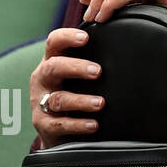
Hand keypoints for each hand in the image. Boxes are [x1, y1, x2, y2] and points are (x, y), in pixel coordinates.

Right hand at [31, 27, 103, 148]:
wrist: (57, 129)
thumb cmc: (73, 91)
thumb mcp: (77, 74)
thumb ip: (92, 60)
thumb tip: (126, 45)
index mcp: (52, 61)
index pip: (53, 43)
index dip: (67, 37)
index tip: (86, 37)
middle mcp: (43, 80)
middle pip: (53, 68)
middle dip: (76, 68)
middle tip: (98, 71)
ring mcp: (41, 102)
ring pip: (59, 99)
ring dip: (81, 101)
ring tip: (101, 103)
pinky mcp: (44, 125)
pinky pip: (60, 124)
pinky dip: (78, 124)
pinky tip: (94, 124)